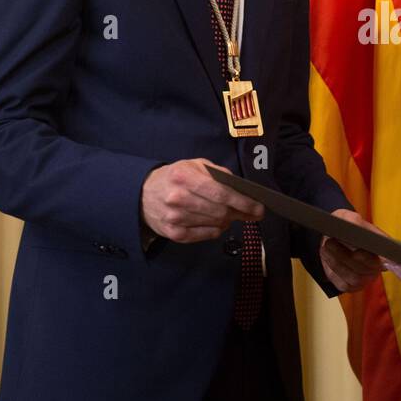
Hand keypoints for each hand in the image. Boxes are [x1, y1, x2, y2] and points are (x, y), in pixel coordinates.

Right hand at [141, 158, 264, 243]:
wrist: (142, 194)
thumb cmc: (175, 177)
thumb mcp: (194, 165)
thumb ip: (219, 173)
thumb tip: (242, 188)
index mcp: (184, 176)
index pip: (221, 193)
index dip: (243, 202)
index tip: (258, 208)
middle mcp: (178, 198)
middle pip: (220, 210)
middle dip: (239, 212)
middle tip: (249, 212)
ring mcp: (175, 218)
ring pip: (215, 224)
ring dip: (228, 220)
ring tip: (230, 214)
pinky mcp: (174, 233)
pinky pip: (206, 235)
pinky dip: (216, 230)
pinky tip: (217, 223)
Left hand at [320, 210, 384, 291]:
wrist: (335, 236)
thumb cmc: (347, 227)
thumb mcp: (348, 217)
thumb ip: (353, 220)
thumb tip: (354, 225)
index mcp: (383, 250)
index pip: (384, 259)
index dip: (371, 258)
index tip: (357, 252)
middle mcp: (377, 267)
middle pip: (366, 270)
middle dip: (346, 257)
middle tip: (330, 242)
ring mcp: (365, 278)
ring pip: (354, 278)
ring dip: (337, 263)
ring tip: (326, 247)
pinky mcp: (351, 285)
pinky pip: (343, 284)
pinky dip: (333, 270)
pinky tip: (326, 256)